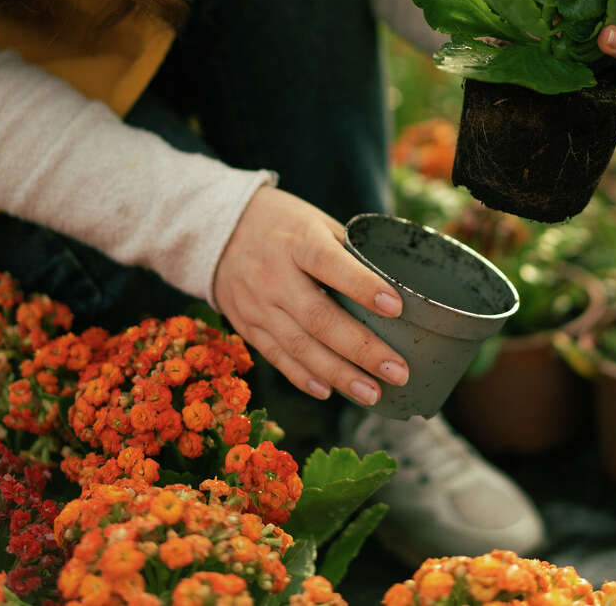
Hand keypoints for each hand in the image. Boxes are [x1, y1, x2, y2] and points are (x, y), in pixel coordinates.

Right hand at [212, 187, 409, 405]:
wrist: (218, 231)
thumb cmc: (282, 224)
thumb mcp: (315, 222)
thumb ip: (348, 253)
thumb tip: (394, 287)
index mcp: (298, 241)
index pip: (330, 264)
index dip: (363, 286)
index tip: (396, 307)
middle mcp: (274, 276)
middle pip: (318, 317)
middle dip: (361, 349)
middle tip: (398, 372)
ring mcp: (257, 305)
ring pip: (299, 346)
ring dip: (338, 374)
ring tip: (373, 393)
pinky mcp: (247, 326)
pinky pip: (276, 357)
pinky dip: (303, 377)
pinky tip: (330, 392)